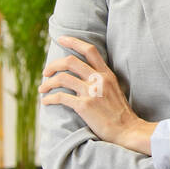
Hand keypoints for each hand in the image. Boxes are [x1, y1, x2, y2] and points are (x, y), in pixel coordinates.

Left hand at [40, 36, 153, 153]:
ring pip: (62, 78)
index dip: (73, 41)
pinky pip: (61, 97)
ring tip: (42, 89)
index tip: (61, 39)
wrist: (127, 130)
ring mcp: (92, 92)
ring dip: (48, 83)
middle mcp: (99, 79)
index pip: (90, 50)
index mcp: (107, 74)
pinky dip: (49, 99)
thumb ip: (101, 80)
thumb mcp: (114, 89)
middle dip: (53, 65)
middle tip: (46, 72)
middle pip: (70, 61)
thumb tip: (82, 75)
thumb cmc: (120, 113)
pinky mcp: (85, 106)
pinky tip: (46, 101)